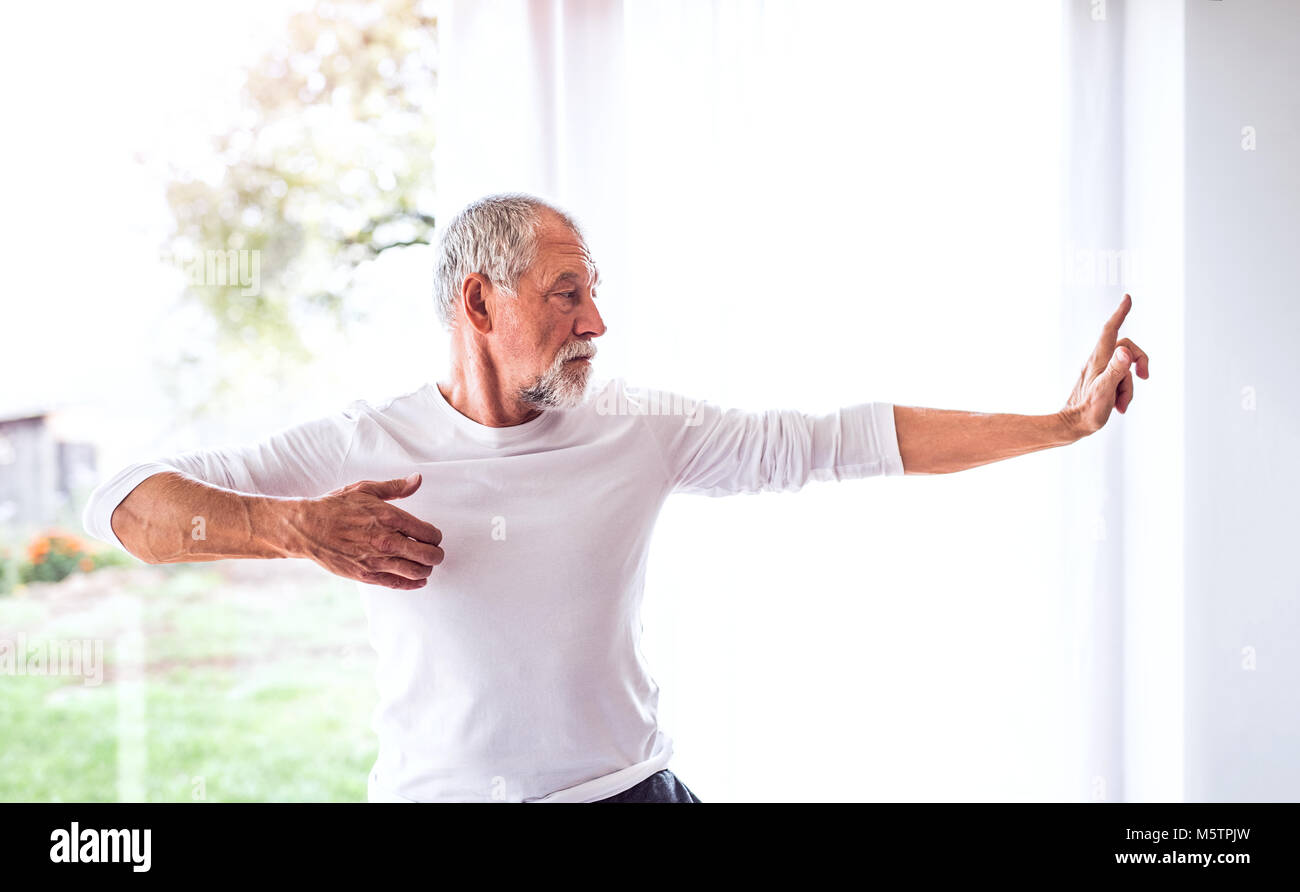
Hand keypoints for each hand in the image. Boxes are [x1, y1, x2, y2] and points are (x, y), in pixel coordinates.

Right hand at [289, 472, 443, 589]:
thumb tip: (417, 479)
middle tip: (435, 552)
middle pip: (428, 555)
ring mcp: (377, 560)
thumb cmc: (335, 507)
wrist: (307, 528)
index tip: (433, 536)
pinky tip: (418, 580)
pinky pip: (398, 583)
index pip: (429, 533)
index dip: (436, 536)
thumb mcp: (365, 489)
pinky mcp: (366, 575)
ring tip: (425, 565)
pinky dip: (413, 583)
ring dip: (427, 569)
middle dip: (437, 555)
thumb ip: (395, 487)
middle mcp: (387, 540)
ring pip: (416, 571)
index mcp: (390, 517)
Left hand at [1062, 293, 1149, 436]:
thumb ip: (1116, 370)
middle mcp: (1098, 362)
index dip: (1120, 313)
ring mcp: (1099, 372)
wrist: (1071, 427)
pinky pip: (1120, 380)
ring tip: (1121, 405)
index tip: (1127, 298)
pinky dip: (1124, 393)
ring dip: (1130, 387)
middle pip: (1126, 349)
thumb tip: (1126, 351)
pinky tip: (1119, 407)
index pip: (1110, 330)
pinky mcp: (1101, 382)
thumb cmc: (1087, 411)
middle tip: (1146, 377)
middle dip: (1140, 361)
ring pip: (1126, 369)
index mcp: (1098, 360)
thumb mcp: (1105, 391)